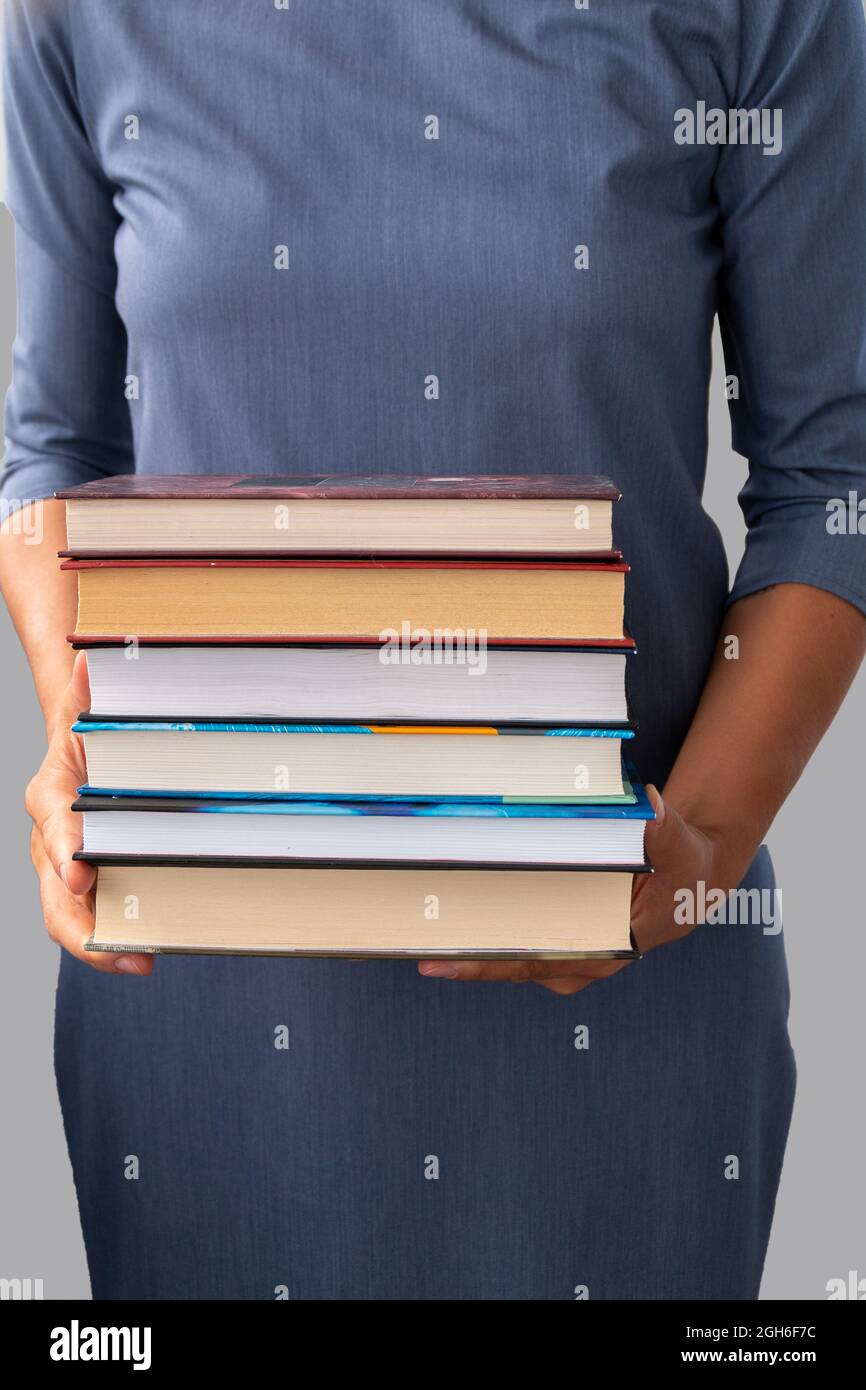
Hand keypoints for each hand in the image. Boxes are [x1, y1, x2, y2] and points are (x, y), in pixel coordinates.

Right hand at [24, 651, 152, 975]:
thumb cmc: (87, 729)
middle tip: (121, 950)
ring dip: (99, 946)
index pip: (53, 827)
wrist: (80, 747)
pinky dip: (112, 941)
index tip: (81, 871)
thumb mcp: (88, 708)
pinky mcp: (88, 884)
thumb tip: (90, 660)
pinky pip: (92, 919)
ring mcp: (65, 869)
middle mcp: (51, 841)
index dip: (64, 852)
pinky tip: (147, 953)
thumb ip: (89, 691)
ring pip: (68, 916)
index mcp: (52, 796)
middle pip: (54, 893)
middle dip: (82, 927)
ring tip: (140, 962)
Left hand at [416, 786, 722, 994]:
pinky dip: (479, 925)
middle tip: (403, 947)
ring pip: (505, 952)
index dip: (486, 964)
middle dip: (457, 956)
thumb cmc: (682, 868)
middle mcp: (578, 958)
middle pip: (507, 962)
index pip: (533, 962)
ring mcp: (565, 950)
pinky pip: (511, 935)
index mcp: (604, 948)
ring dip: (462, 942)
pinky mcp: (556, 933)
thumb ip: (662, 832)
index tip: (441, 963)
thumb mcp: (680, 849)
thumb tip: (648, 808)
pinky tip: (443, 905)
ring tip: (408, 929)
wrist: (688, 876)